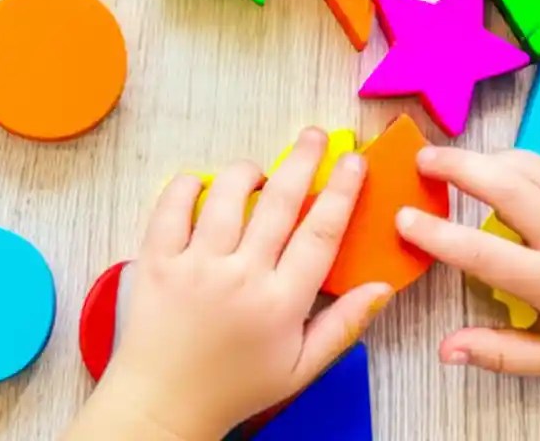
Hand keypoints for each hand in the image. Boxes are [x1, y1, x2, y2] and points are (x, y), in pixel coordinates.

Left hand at [79, 128, 392, 440]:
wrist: (164, 404)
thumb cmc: (235, 387)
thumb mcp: (300, 367)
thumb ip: (343, 325)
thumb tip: (382, 286)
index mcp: (281, 303)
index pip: (321, 233)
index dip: (341, 191)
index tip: (352, 161)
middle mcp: (240, 277)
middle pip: (280, 201)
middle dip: (302, 161)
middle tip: (313, 135)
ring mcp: (195, 266)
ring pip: (227, 195)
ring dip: (247, 172)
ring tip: (257, 172)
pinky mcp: (156, 262)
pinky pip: (172, 206)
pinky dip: (189, 185)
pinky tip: (203, 185)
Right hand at [396, 146, 539, 383]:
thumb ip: (499, 353)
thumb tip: (445, 350)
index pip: (481, 251)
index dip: (435, 233)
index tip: (403, 218)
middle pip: (505, 185)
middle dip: (457, 166)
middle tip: (422, 160)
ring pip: (530, 166)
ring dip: (488, 158)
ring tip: (457, 164)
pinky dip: (524, 164)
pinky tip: (507, 171)